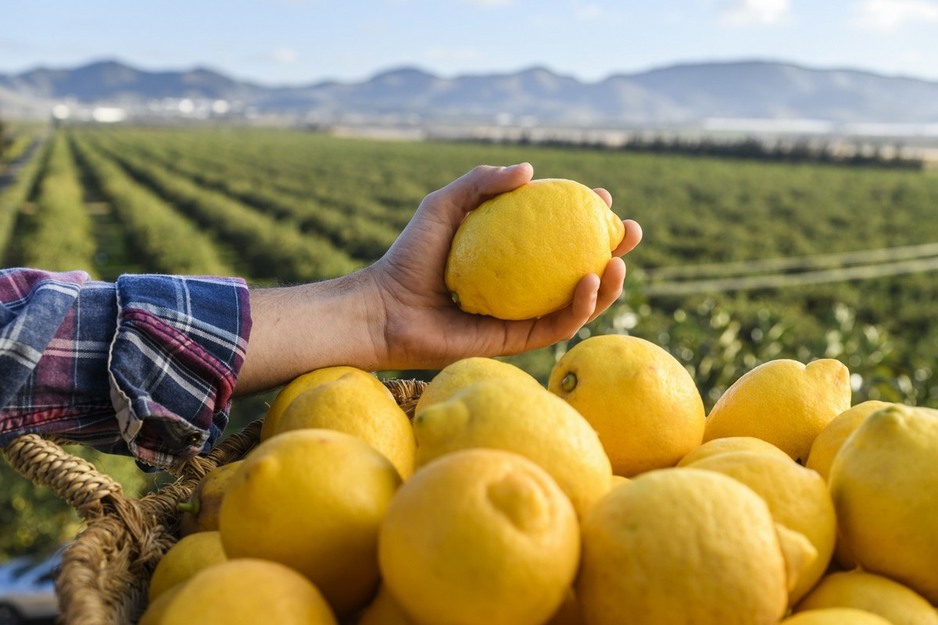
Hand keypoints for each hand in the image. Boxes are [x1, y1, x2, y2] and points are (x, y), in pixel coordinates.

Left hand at [236, 163, 641, 393]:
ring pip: (579, 303)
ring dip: (607, 284)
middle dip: (613, 249)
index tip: (601, 198)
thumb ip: (482, 182)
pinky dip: (579, 307)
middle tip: (630, 231)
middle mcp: (523, 285)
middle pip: (580, 268)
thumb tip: (530, 171)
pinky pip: (557, 326)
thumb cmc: (411, 256)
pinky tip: (589, 281)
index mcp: (511, 255)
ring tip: (617, 260)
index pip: (559, 235)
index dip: (586, 217)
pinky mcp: (517, 342)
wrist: (388, 307)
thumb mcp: (445, 205)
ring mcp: (522, 315)